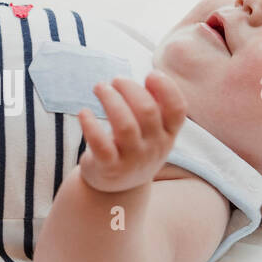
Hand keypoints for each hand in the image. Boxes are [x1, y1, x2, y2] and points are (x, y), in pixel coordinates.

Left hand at [77, 72, 187, 193]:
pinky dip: (90, 125)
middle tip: (115, 80)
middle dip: (130, 89)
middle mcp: (154, 148)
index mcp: (168, 134)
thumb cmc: (135, 146)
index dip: (167, 88)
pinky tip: (84, 112)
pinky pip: (100, 144)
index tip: (150, 74)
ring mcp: (132, 160)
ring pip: (125, 126)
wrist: (117, 187)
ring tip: (99, 87)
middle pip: (147, 112)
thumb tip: (153, 76)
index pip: (177, 110)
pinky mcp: (109, 167)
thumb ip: (156, 106)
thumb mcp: (153, 131)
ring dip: (110, 100)